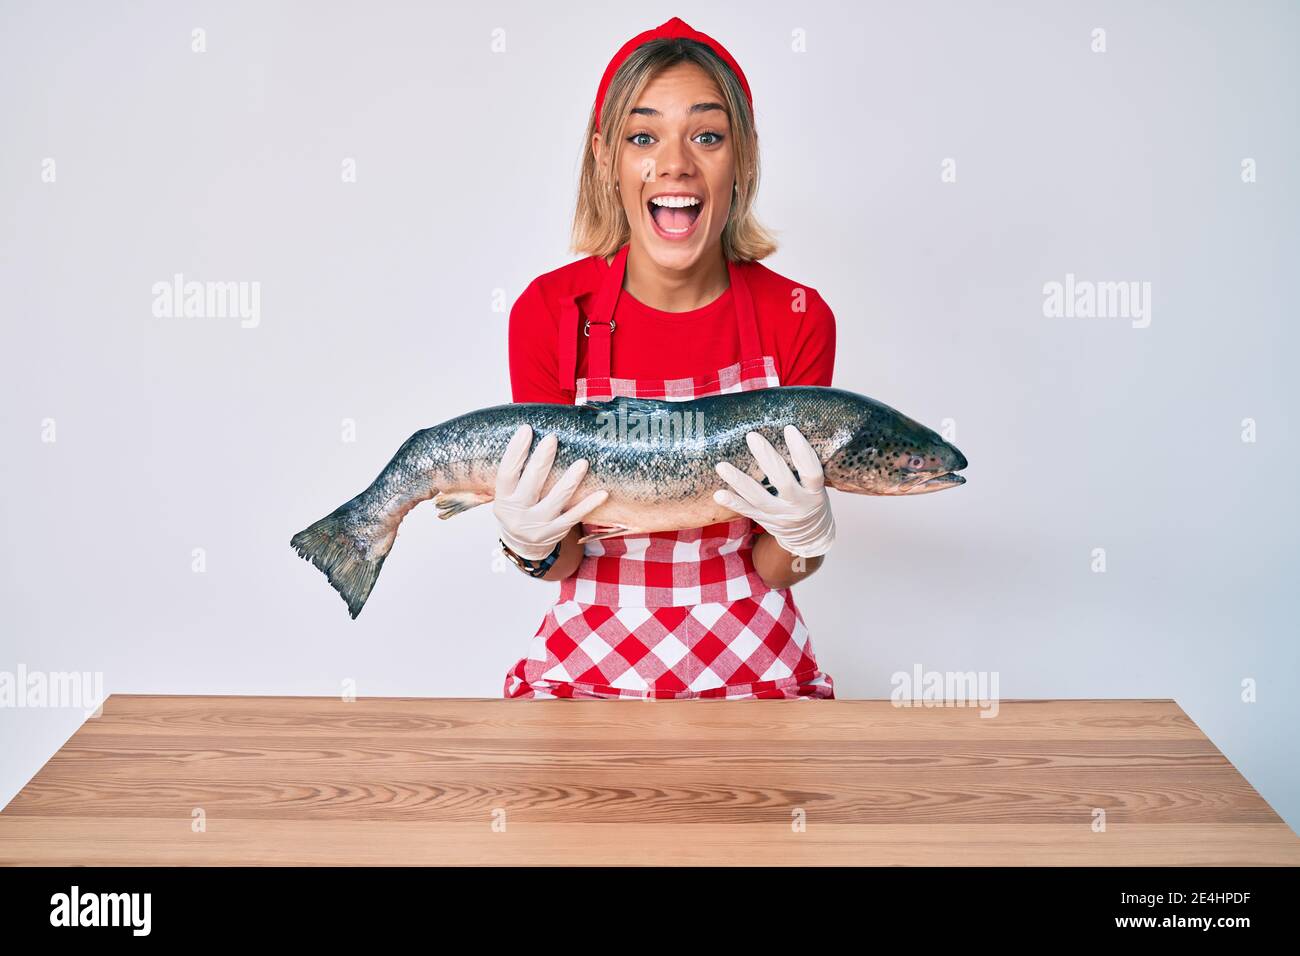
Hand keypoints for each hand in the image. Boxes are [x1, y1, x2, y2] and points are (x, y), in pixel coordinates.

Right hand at [493, 424, 607, 559]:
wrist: (523, 546)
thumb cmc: (518, 510)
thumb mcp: (508, 496)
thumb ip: (516, 473)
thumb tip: (527, 433)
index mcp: (504, 500)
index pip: (507, 473)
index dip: (515, 451)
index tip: (526, 430)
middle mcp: (519, 513)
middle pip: (531, 483)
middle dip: (542, 460)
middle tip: (552, 439)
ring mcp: (538, 524)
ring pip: (557, 499)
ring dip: (570, 480)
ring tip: (582, 462)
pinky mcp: (556, 532)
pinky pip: (575, 516)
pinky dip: (589, 504)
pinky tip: (602, 493)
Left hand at [713, 424, 835, 558]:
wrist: (810, 536)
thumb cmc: (812, 500)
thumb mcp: (817, 486)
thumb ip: (803, 467)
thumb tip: (787, 430)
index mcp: (815, 493)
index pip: (811, 471)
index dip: (801, 451)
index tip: (789, 429)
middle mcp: (798, 505)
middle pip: (782, 481)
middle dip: (767, 458)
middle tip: (752, 436)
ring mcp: (780, 516)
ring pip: (758, 498)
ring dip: (739, 481)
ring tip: (721, 466)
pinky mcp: (766, 522)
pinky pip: (747, 512)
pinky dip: (733, 502)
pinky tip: (718, 493)